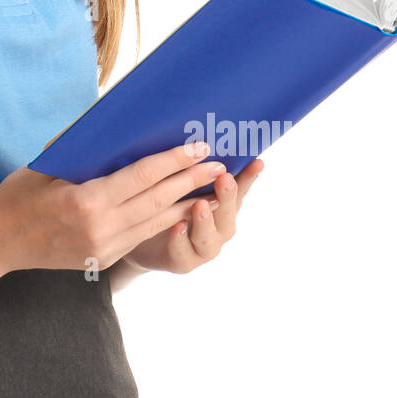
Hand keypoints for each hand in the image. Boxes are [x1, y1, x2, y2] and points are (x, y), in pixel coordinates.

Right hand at [0, 141, 233, 277]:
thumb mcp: (47, 164)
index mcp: (86, 201)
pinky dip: (165, 220)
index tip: (199, 147)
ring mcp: (104, 247)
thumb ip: (82, 148)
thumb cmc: (18, 195)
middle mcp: (101, 228)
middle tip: (218, 163)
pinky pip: (142, 234)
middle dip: (191, 180)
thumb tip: (112, 121)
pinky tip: (181, 208)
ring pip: (156, 221)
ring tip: (211, 187)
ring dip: (187, 203)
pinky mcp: (105, 258)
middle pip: (157, 199)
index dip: (174, 161)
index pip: (142, 177)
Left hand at [121, 157, 263, 274]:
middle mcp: (218, 226)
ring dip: (205, 220)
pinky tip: (177, 226)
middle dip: (227, 195)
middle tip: (224, 178)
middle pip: (228, 212)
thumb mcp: (177, 180)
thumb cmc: (164, 203)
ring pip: (209, 236)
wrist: (139, 237)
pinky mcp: (182, 261)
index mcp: (222, 204)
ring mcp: (202, 246)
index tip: (257, 161)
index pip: (239, 189)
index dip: (249, 177)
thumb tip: (195, 137)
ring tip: (200, 204)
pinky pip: (183, 252)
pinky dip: (180, 239)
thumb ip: (190, 165)